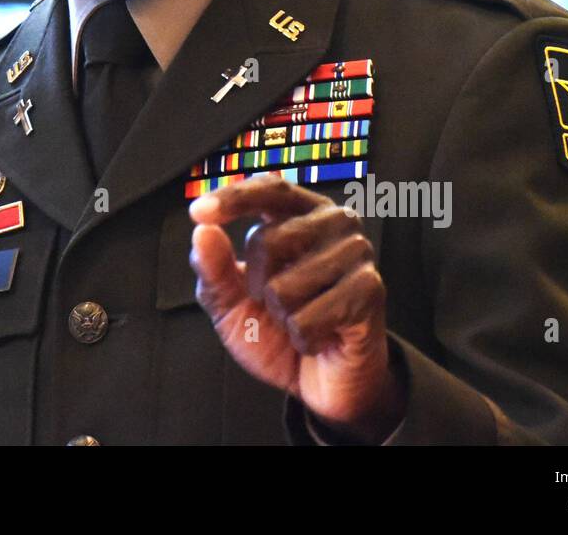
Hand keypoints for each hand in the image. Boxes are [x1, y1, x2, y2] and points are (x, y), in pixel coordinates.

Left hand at [188, 178, 405, 442]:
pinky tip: (319, 337)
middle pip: (268, 240)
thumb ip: (213, 269)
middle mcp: (334, 222)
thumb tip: (202, 232)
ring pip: (286, 287)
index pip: (268, 188)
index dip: (233, 198)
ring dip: (282, 317)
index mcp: (299, 212)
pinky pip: (308, 320)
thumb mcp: (231, 303)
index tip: (198, 213)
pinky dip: (302, 338)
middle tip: (276, 304)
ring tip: (301, 319)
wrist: (321, 380)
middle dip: (257, 285)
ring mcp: (356, 253)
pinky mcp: (370, 290)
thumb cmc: (276, 331)